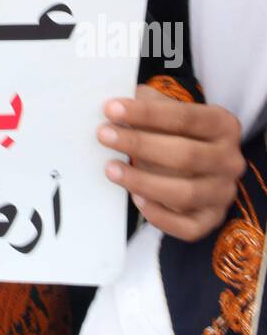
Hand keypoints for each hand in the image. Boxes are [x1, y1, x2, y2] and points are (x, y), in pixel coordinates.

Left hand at [98, 84, 244, 240]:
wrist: (189, 157)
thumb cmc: (169, 128)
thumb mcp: (162, 108)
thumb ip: (144, 107)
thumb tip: (112, 113)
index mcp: (223, 125)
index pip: (185, 118)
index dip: (146, 113)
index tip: (111, 109)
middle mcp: (230, 160)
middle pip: (186, 155)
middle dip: (140, 144)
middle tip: (104, 135)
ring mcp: (223, 193)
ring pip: (185, 193)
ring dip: (143, 182)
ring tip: (111, 169)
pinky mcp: (211, 220)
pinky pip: (187, 227)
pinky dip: (160, 215)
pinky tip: (135, 198)